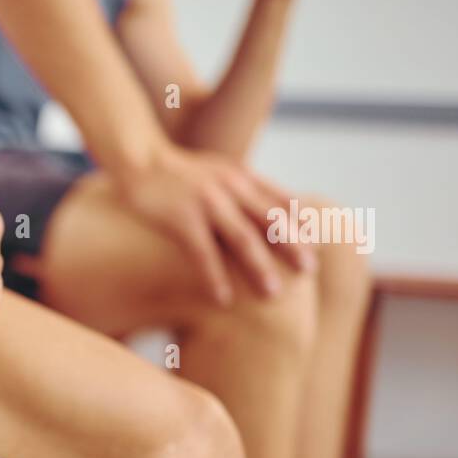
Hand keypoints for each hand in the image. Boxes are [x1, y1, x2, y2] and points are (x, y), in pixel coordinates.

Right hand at [114, 143, 312, 303]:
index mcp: (241, 176)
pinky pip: (204, 253)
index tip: (318, 245)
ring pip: (243, 239)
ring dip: (260, 267)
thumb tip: (262, 210)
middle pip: (270, 220)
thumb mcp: (216, 170)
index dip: (301, 223)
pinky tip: (222, 299)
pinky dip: (215, 277)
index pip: (281, 200)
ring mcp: (207, 202)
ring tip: (272, 294)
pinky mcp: (182, 218)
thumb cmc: (175, 171)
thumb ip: (240, 187)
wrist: (139, 158)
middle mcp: (230, 186)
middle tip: (309, 272)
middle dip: (292, 246)